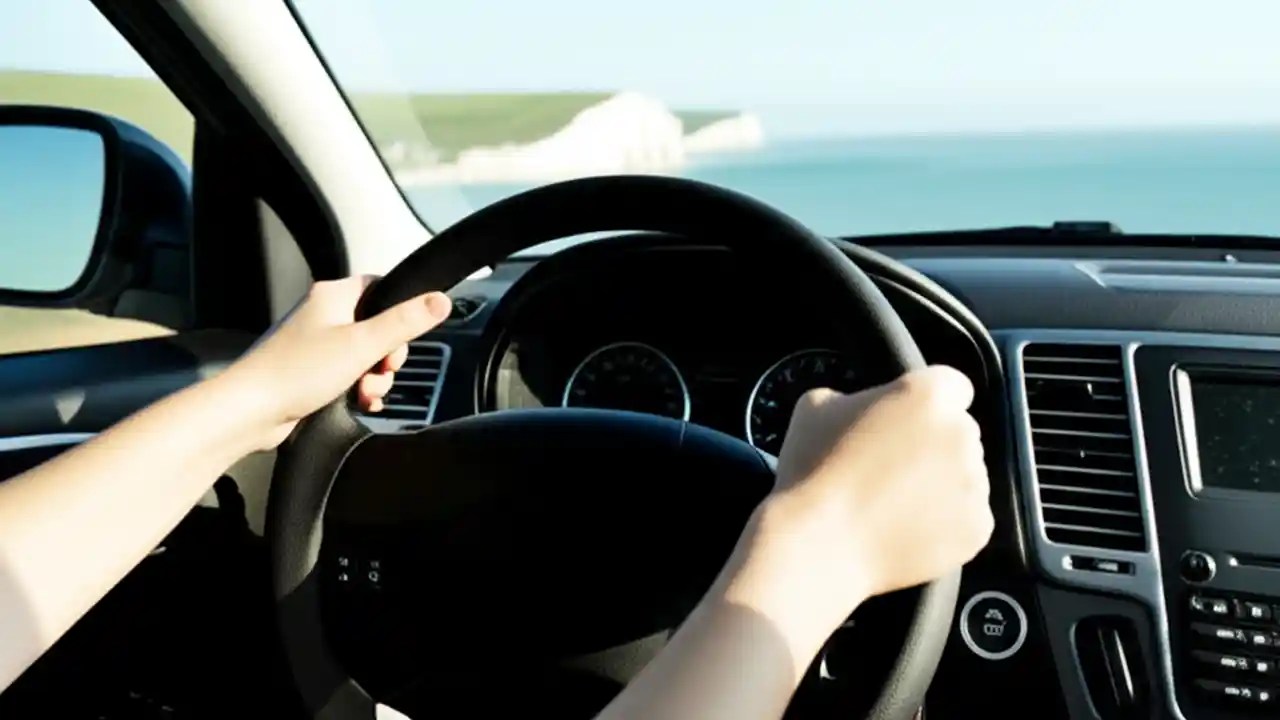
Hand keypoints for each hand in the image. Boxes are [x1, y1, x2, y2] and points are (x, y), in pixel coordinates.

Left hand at [222, 276, 451, 448]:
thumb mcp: (363, 345)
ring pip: (366, 354)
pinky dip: (358, 389)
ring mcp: (316, 344)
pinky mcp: (311, 371)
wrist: (249, 411)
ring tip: (365, 392)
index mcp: (333, 295)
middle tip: (381, 370)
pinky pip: (349, 374)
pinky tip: (357, 402)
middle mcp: (323, 315)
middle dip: (388, 356)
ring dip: (374, 377)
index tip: (405, 337)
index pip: (383, 287)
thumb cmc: (295, 373)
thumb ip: (405, 323)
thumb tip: (441, 300)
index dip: (402, 312)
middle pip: (379, 325)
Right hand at [727, 366, 991, 640]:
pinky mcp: (978, 528)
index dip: (925, 404)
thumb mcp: (816, 406)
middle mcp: (963, 434)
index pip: (950, 385)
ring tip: (893, 504)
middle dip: (933, 445)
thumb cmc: (812, 470)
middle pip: (958, 432)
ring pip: (964, 475)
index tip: (904, 422)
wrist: (820, 544)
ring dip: (940, 483)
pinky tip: (905, 528)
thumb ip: (853, 396)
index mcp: (929, 394)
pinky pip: (967, 517)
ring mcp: (975, 484)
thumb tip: (861, 407)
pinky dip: (945, 523)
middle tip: (890, 467)